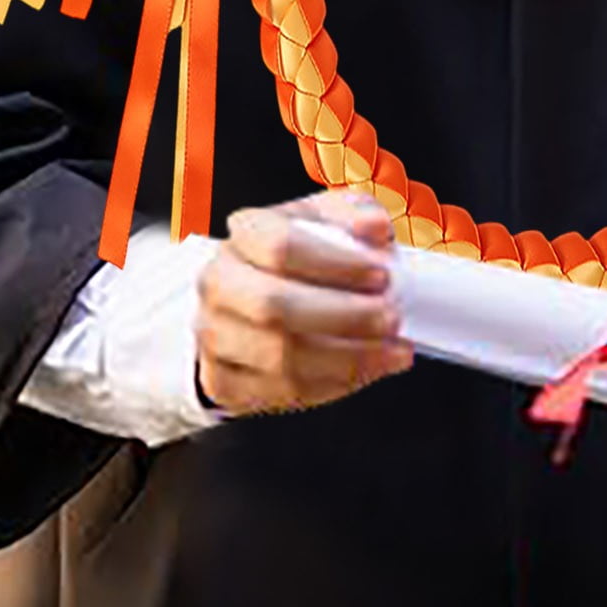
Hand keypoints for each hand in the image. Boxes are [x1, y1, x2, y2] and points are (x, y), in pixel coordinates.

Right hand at [196, 190, 412, 414]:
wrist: (251, 294)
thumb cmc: (300, 252)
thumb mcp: (328, 217)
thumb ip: (354, 213)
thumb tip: (374, 227)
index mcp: (244, 233)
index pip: (281, 246)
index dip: (336, 264)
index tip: (381, 274)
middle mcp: (220, 283)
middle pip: (274, 306)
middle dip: (344, 317)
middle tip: (391, 318)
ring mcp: (215, 335)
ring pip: (280, 358)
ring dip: (347, 358)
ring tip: (391, 350)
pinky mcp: (224, 381)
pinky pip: (281, 393)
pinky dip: (334, 385)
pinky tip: (367, 369)